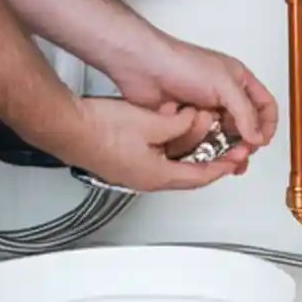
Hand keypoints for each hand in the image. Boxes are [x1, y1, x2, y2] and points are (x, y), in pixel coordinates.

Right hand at [57, 97, 242, 191]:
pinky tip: (171, 127)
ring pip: (171, 162)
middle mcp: (146, 180)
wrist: (67, 127)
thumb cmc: (99, 129)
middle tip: (223, 146)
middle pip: (187, 172)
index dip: (221, 165)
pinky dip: (169, 144)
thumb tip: (190, 121)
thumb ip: (178, 124)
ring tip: (198, 129)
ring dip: (187, 147)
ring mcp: (133, 172)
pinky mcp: (123, 162)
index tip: (235, 159)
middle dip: (207, 156)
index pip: (200, 176)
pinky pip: (155, 156)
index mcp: (157, 176)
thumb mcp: (152, 122)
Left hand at [106, 35, 278, 168]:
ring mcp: (205, 111)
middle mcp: (224, 97)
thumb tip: (257, 137)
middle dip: (245, 144)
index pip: (265, 106)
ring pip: (223, 138)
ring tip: (224, 161)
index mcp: (239, 82)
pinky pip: (201, 142)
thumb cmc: (181, 64)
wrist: (144, 68)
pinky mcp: (187, 123)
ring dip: (225, 151)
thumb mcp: (224, 84)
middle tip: (240, 155)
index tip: (261, 141)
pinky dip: (204, 150)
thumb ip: (245, 112)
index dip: (268, 125)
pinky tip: (203, 155)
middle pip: (245, 127)